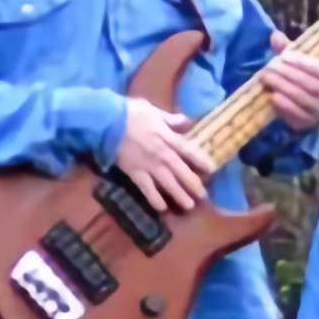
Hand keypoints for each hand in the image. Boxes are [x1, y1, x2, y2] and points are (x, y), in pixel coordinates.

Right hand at [114, 96, 215, 211]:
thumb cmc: (128, 112)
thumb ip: (170, 118)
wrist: (105, 121)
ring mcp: (148, 164)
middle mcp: (161, 153)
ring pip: (167, 182)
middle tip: (203, 196)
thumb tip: (186, 121)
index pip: (189, 150)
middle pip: (181, 171)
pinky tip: (162, 208)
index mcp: (167, 136)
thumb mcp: (152, 110)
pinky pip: (146, 188)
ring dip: (179, 195)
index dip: (201, 160)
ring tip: (189, 206)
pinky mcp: (134, 172)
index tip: (212, 170)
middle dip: (193, 184)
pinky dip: (154, 199)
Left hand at [260, 31, 318, 130]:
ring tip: (267, 79)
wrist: (306, 109)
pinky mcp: (310, 124)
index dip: (302, 62)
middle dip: (289, 75)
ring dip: (284, 88)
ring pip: (304, 99)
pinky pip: (298, 115)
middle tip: (269, 68)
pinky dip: (285, 106)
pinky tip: (273, 97)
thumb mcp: (297, 64)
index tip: (283, 56)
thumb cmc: (303, 80)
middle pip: (311, 84)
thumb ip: (287, 50)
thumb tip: (274, 35)